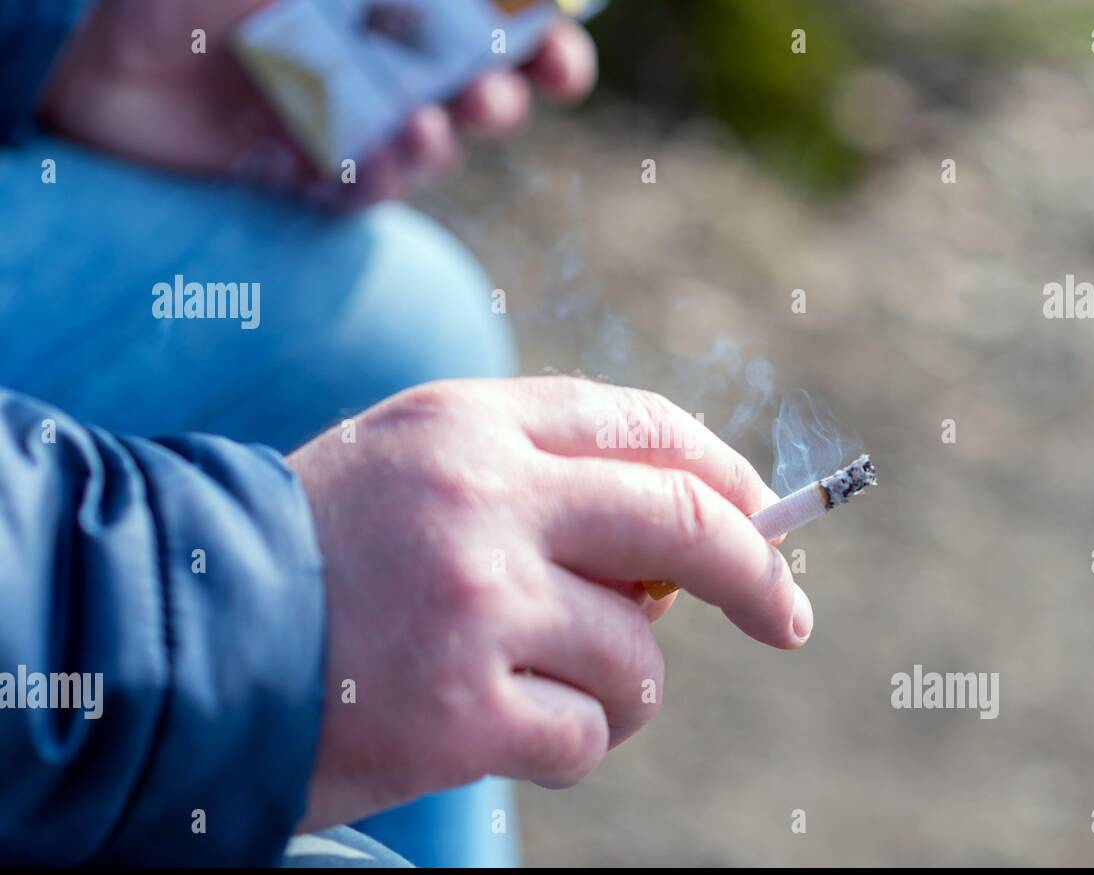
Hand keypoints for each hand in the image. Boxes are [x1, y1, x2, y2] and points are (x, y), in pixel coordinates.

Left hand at [39, 0, 595, 203]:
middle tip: (511, 91)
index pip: (485, 23)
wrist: (84, 40)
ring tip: (438, 120)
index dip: (538, 39)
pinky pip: (362, 191)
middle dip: (510, 93)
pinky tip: (386, 152)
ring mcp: (339, 119)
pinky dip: (386, 178)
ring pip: (428, 145)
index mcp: (383, 6)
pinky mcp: (299, 173)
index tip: (564, 47)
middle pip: (475, 86)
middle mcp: (371, 59)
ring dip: (449, 138)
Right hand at [290, 377, 812, 830]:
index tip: (759, 512)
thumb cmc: (313, 550)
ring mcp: (478, 604)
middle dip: (756, 571)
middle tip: (788, 615)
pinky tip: (500, 733)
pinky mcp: (464, 710)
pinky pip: (588, 735)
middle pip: (680, 521)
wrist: (180, 632)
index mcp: (471, 425)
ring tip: (546, 690)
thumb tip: (674, 556)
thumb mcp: (414, 468)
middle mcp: (485, 500)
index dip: (720, 469)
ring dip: (620, 687)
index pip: (640, 427)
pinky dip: (568, 744)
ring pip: (639, 655)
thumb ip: (538, 479)